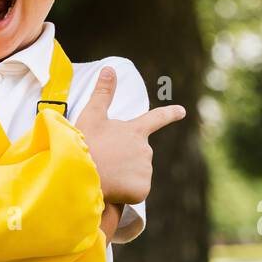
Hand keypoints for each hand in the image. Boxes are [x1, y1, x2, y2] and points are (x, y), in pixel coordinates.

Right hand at [73, 66, 184, 204]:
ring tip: (105, 174)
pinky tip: (111, 189)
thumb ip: (103, 93)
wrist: (79, 173)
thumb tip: (109, 68)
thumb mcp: (91, 116)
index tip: (182, 111)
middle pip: (139, 154)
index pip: (157, 118)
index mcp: (135, 130)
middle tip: (104, 161)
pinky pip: (136, 192)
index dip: (169, 114)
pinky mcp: (142, 188)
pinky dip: (126, 193)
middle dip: (125, 159)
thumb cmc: (84, 142)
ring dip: (124, 176)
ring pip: (137, 173)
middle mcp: (145, 149)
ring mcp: (145, 169)